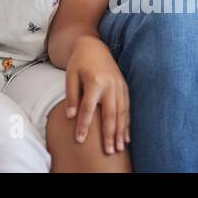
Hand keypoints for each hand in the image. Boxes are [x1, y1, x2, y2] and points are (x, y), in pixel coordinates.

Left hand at [63, 34, 129, 153]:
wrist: (94, 46)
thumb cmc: (79, 62)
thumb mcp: (70, 75)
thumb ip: (72, 96)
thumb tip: (71, 117)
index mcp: (94, 81)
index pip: (88, 108)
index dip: (83, 125)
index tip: (80, 140)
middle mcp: (110, 84)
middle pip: (110, 114)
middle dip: (109, 134)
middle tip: (109, 151)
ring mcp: (119, 86)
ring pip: (121, 113)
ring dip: (120, 132)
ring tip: (119, 148)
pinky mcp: (125, 87)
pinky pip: (127, 108)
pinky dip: (127, 124)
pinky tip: (126, 137)